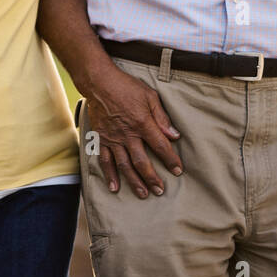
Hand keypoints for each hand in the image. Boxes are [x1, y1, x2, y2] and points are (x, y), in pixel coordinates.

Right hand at [82, 65, 182, 197]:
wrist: (99, 82)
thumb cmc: (126, 86)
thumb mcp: (150, 96)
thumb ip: (162, 117)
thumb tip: (174, 135)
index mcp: (143, 123)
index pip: (160, 146)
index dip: (170, 159)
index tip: (178, 171)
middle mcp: (128, 134)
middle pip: (142, 161)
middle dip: (152, 178)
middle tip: (160, 191)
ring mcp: (113, 139)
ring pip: (124, 165)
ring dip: (134, 181)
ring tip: (142, 194)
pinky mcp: (101, 139)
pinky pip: (105, 160)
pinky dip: (110, 175)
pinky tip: (114, 187)